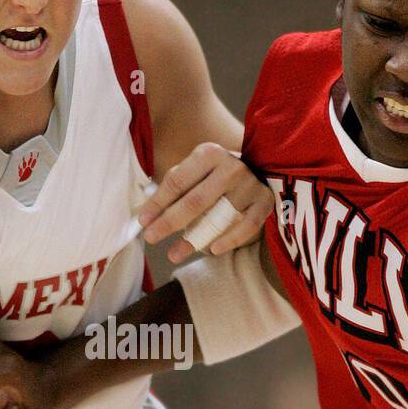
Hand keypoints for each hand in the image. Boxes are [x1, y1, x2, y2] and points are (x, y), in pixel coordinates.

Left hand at [138, 142, 273, 263]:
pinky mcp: (264, 202)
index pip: (177, 181)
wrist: (260, 173)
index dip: (157, 203)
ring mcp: (250, 185)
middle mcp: (231, 166)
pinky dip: (230, 240)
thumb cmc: (217, 177)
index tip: (142, 222)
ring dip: (194, 238)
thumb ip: (175, 189)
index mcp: (209, 154)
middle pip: (195, 200)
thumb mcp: (197, 173)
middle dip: (169, 221)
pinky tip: (212, 250)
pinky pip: (246, 226)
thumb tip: (146, 217)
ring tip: (173, 254)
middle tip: (151, 238)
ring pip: (219, 216)